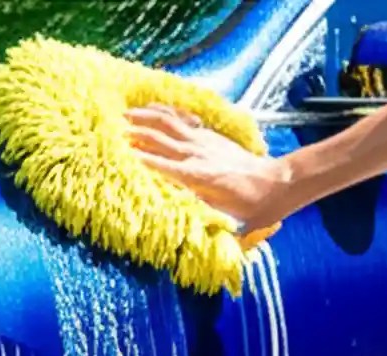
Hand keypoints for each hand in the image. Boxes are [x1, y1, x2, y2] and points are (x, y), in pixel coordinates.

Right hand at [125, 104, 289, 249]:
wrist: (273, 186)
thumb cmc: (247, 208)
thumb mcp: (219, 217)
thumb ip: (193, 211)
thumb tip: (170, 211)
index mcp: (195, 176)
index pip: (158, 164)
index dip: (136, 157)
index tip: (117, 153)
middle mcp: (196, 154)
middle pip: (157, 137)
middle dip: (134, 132)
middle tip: (112, 129)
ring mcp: (203, 142)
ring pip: (168, 122)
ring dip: (146, 116)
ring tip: (126, 113)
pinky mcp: (209, 136)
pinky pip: (182, 119)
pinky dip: (166, 111)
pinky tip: (153, 107)